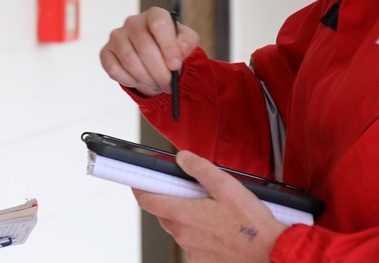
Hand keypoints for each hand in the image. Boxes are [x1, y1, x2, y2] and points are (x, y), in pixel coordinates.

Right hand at [100, 7, 199, 95]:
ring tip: (156, 84)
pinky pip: (114, 70)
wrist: (153, 55)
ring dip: (146, 78)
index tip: (175, 66)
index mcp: (154, 14)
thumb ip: (187, 43)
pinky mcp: (106, 52)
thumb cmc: (170, 46)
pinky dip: (129, 80)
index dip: (168, 47)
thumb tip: (180, 52)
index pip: (159, 25)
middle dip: (159, 71)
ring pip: (130, 61)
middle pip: (144, 47)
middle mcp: (133, 22)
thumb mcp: (186, 41)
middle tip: (168, 84)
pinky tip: (139, 80)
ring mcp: (116, 36)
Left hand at [133, 151, 287, 261]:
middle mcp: (183, 235)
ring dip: (186, 219)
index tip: (138, 181)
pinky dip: (199, 235)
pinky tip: (218, 230)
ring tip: (211, 213)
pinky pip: (192, 245)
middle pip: (163, 214)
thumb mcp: (227, 186)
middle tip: (188, 193)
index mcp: (184, 215)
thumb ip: (200, 169)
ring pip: (179, 230)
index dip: (139, 188)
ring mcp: (192, 251)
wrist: (273, 253)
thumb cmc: (253, 224)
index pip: (147, 200)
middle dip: (169, 202)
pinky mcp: (203, 262)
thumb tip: (182, 158)